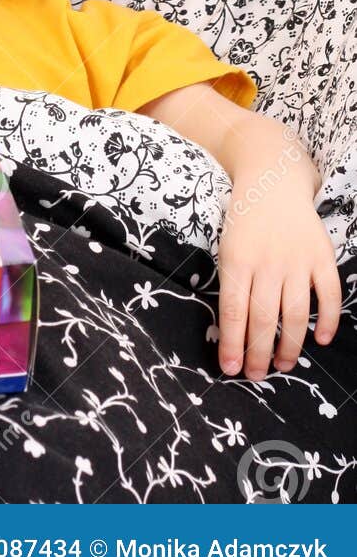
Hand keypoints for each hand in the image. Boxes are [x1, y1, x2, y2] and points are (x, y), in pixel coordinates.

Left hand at [217, 175, 341, 380]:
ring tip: (282, 365)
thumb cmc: (244, 221)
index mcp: (237, 260)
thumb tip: (232, 331)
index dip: (232, 343)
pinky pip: (330, 295)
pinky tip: (320, 340)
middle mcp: (268, 262)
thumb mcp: (227, 247)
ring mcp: (297, 260)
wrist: (272, 181)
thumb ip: (232, 284)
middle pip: (264, 318)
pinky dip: (328, 320)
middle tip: (256, 375)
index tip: (230, 368)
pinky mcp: (321, 257)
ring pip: (296, 313)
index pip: (234, 310)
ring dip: (290, 345)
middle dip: (259, 353)